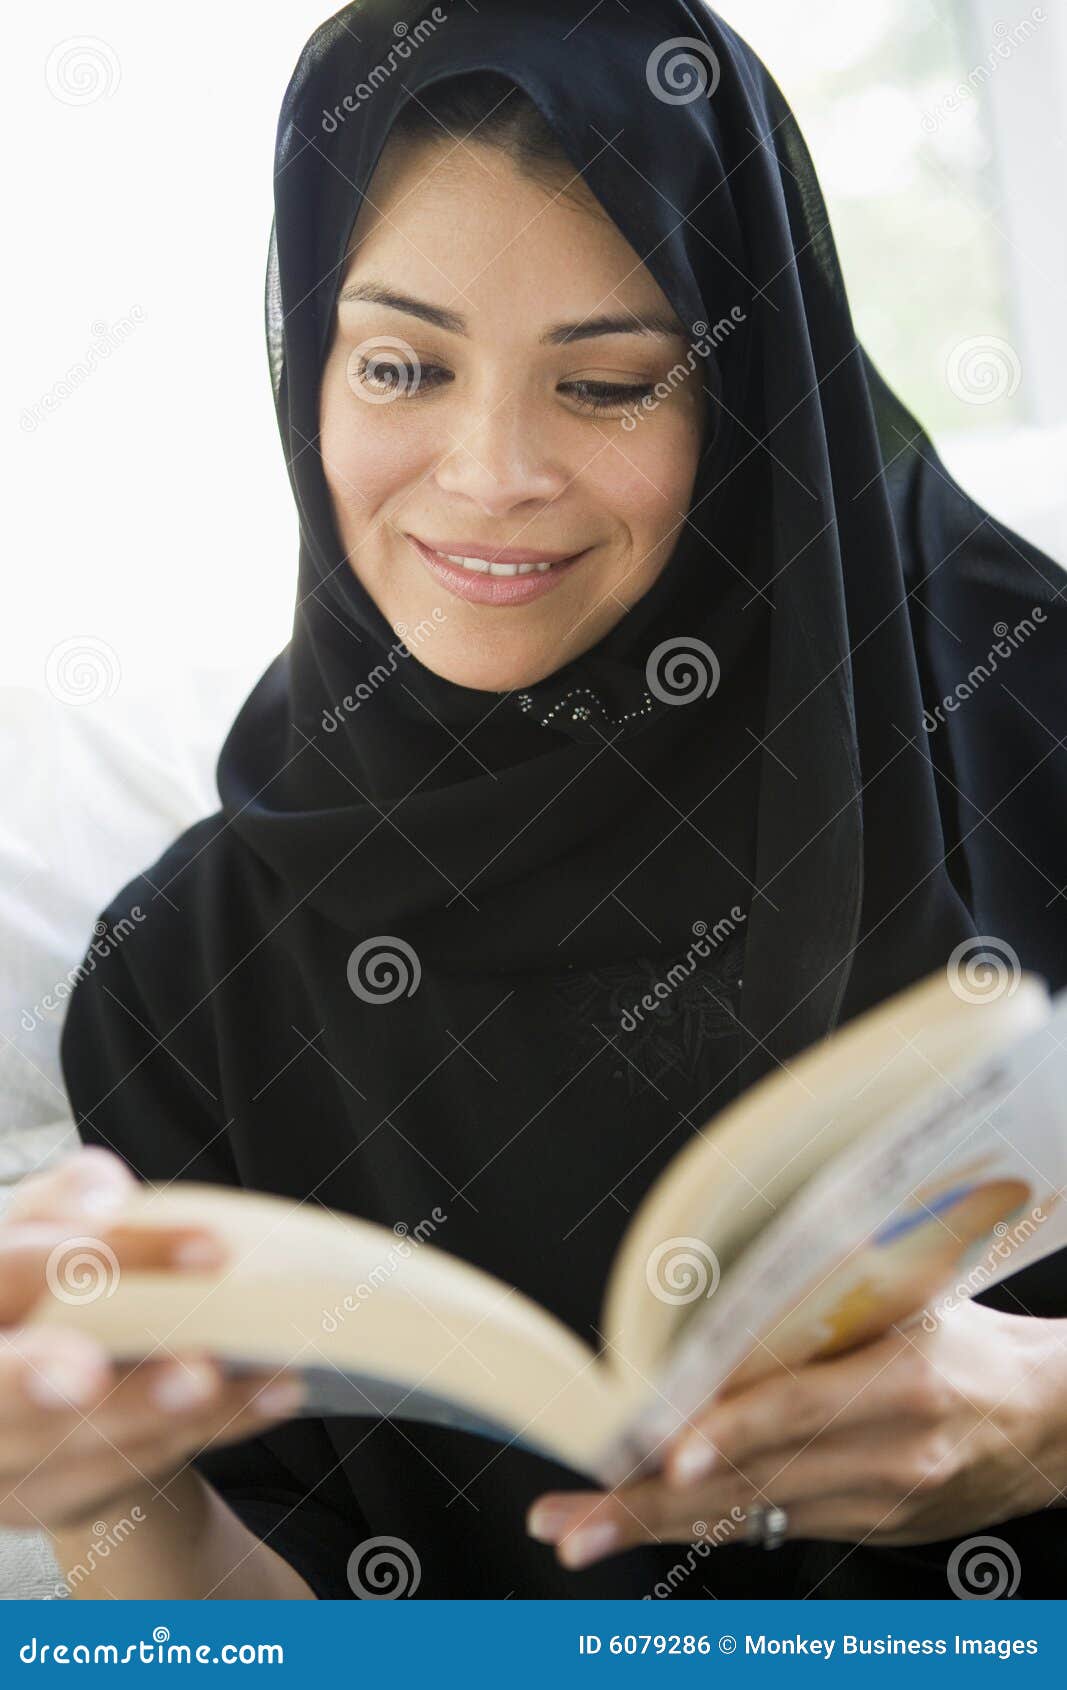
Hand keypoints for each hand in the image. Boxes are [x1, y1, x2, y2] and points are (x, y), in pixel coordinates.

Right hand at [0, 1146, 305, 1532]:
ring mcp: (1, 1460)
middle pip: (22, 1400)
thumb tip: (105, 1190)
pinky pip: (135, 1469)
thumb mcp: (35, 1225)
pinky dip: (213, 1427)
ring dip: (184, 1412)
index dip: (103, 1257)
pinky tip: (273, 1392)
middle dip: (117, 1390)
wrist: (27, 1371)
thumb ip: (62, 1199)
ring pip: (89, 1446)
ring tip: (264, 1376)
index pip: (14, 1276)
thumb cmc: (33, 1280)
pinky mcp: (47, 1495)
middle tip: (201, 1372)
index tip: (210, 1248)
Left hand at [527, 1301, 1066, 1568]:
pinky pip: (772, 1526)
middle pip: (752, 1483)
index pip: (802, 1411)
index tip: (667, 1454)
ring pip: (748, 1516)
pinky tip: (642, 1522)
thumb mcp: (919, 1303)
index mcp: (903, 1385)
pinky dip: (704, 1522)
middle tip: (565, 1520)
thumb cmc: (974, 1341)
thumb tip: (733, 1290)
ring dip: (654, 1525)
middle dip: (648, 1505)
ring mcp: (876, 1507)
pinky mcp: (867, 1531)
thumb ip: (835, 1302)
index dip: (732, 1434)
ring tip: (574, 1531)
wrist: (1051, 1423)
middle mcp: (888, 1459)